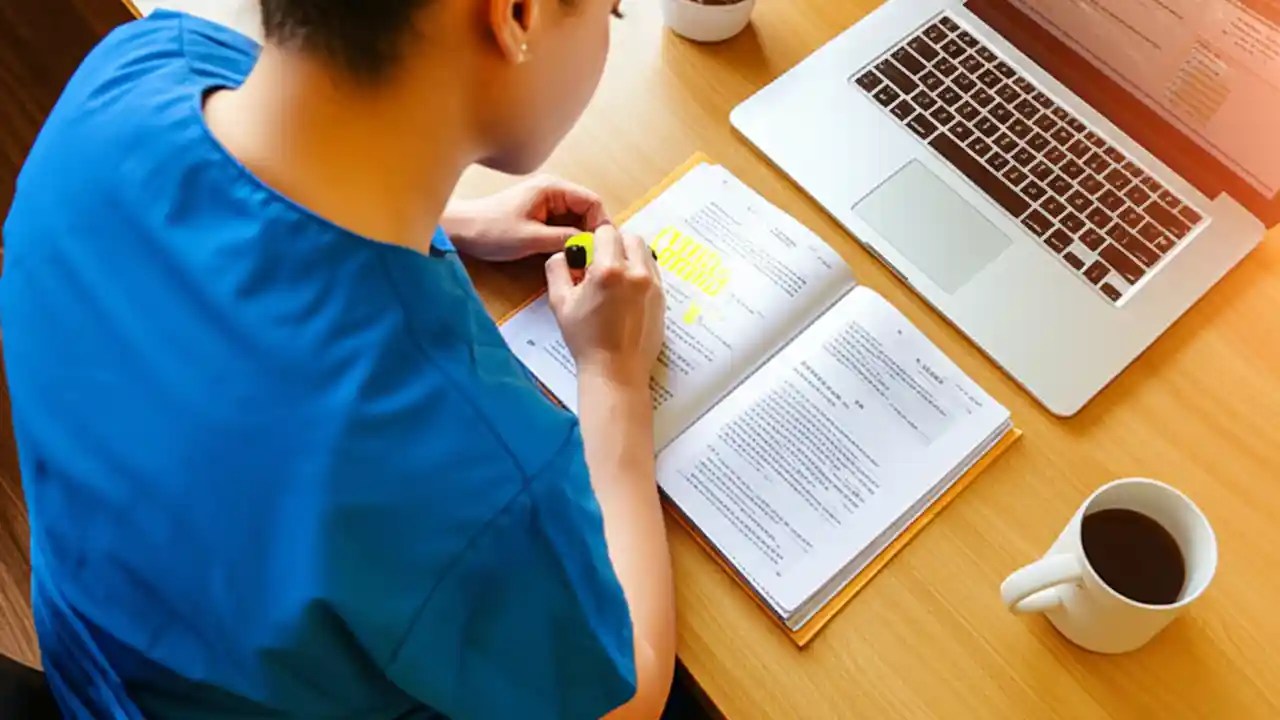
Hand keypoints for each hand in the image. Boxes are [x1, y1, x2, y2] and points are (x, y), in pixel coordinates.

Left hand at [441, 176, 608, 260]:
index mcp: (553, 189)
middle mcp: (553, 191)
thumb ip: (564, 239)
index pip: (592, 202)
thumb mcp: (531, 238)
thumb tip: (591, 245)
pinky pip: (564, 227)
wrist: (461, 231)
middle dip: (590, 234)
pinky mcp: (540, 216)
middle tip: (590, 257)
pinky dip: (567, 241)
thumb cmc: (490, 230)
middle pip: (587, 212)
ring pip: (576, 222)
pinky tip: (564, 256)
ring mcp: (546, 203)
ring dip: (579, 239)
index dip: (600, 225)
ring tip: (578, 259)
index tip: (599, 248)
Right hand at [545, 225, 665, 388]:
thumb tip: (564, 254)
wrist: (615, 370)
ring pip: (644, 252)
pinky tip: (626, 292)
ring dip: (630, 257)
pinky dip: (640, 273)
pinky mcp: (661, 298)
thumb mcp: (559, 302)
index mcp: (608, 271)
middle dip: (615, 244)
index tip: (589, 254)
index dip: (594, 239)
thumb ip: (557, 269)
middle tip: (602, 263)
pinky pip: (652, 272)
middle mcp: (635, 273)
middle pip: (630, 237)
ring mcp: (652, 286)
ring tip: (615, 279)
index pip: (606, 231)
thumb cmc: (586, 339)